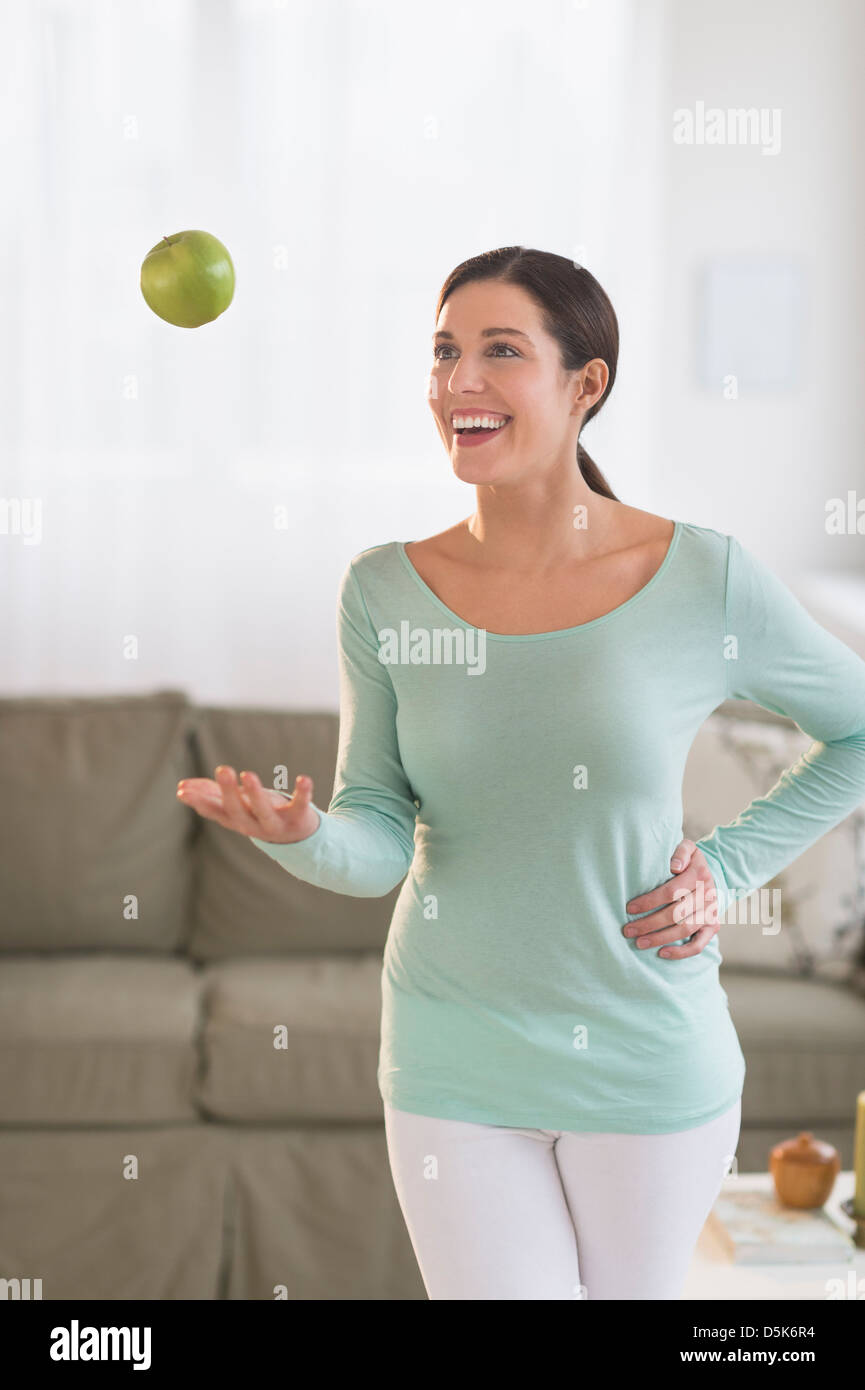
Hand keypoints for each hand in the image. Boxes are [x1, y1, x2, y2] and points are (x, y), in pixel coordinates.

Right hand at [176, 765, 319, 842]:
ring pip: (263, 811)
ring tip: (247, 774)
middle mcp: (253, 825)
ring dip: (256, 793)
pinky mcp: (298, 818)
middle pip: (238, 810)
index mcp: (236, 820)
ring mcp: (276, 824)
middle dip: (229, 791)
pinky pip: (300, 805)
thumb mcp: (236, 807)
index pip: (214, 811)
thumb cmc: (260, 815)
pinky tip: (304, 778)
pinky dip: (303, 792)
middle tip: (222, 769)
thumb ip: (211, 797)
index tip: (182, 790)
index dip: (199, 801)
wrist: (298, 839)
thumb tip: (181, 789)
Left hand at [621, 838, 718, 959]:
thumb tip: (674, 866)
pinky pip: (699, 945)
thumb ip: (681, 852)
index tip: (629, 908)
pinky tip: (662, 953)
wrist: (712, 873)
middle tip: (628, 930)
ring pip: (684, 930)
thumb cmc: (689, 861)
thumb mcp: (687, 848)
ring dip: (660, 938)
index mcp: (699, 875)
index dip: (649, 901)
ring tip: (639, 943)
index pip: (671, 892)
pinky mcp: (713, 927)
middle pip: (676, 914)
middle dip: (649, 924)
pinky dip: (681, 952)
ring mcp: (711, 913)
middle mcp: (708, 896)